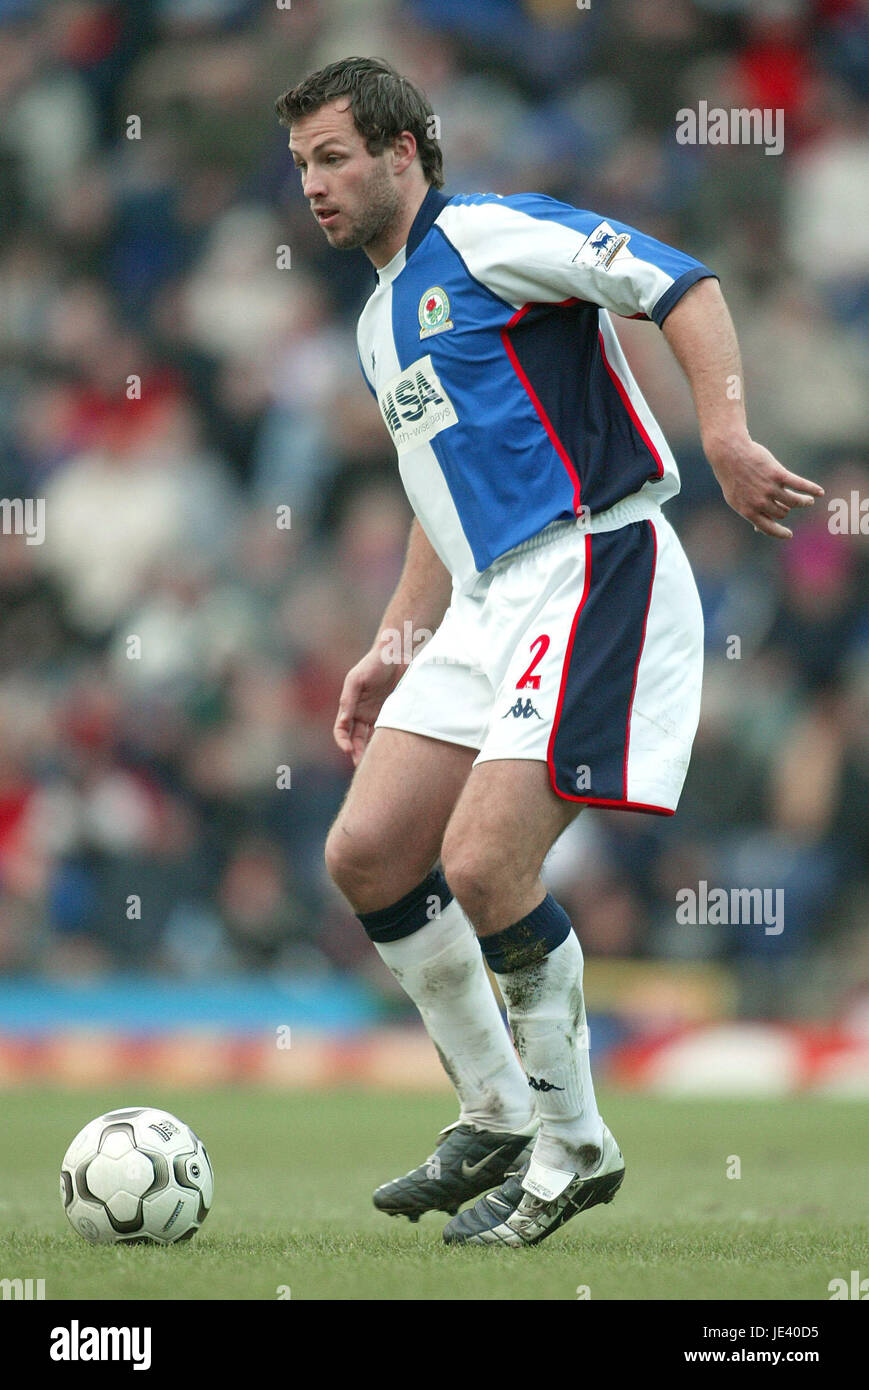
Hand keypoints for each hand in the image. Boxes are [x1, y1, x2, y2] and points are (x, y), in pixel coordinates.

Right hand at [333, 645, 404, 765]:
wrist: (396, 654)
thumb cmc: (373, 664)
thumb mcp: (356, 679)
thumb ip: (348, 700)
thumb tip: (342, 722)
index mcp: (350, 707)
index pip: (341, 730)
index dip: (342, 741)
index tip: (348, 750)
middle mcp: (363, 714)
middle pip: (357, 739)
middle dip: (357, 753)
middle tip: (362, 765)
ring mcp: (378, 715)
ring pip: (373, 740)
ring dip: (372, 752)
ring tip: (376, 763)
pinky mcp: (394, 714)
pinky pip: (390, 732)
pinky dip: (388, 742)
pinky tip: (392, 750)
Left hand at [708, 437, 823, 538]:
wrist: (730, 454)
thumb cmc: (732, 477)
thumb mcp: (736, 500)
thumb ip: (750, 513)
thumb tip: (758, 529)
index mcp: (748, 511)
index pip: (769, 528)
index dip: (780, 533)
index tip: (789, 535)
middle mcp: (760, 502)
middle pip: (783, 512)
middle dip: (786, 509)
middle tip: (788, 502)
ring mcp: (769, 489)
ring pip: (794, 502)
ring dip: (804, 502)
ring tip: (809, 501)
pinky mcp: (778, 474)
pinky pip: (800, 485)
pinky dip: (812, 489)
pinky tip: (820, 492)